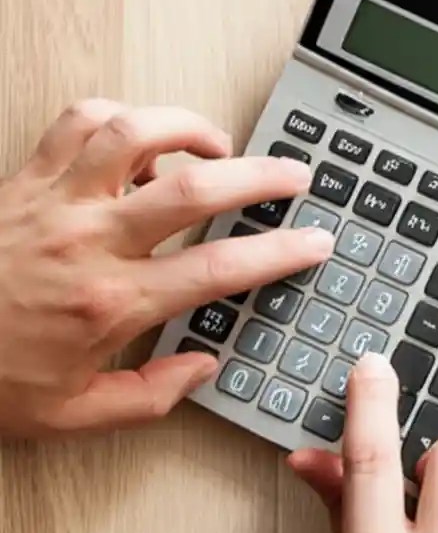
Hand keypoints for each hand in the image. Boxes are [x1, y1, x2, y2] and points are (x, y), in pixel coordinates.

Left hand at [0, 99, 334, 437]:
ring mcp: (54, 201)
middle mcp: (88, 241)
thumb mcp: (68, 415)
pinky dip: (119, 117)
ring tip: (217, 143)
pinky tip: (138, 137)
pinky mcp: (23, 179)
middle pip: (195, 187)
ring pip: (134, 134)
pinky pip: (77, 123)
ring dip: (188, 129)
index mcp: (111, 303)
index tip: (312, 243)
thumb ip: (148, 397)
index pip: (219, 269)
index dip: (279, 252)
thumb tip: (200, 368)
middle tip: (293, 174)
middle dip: (261, 176)